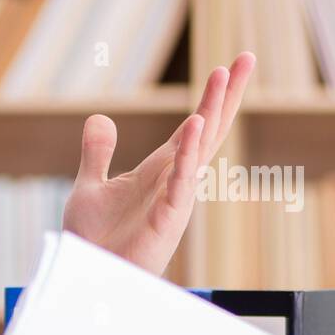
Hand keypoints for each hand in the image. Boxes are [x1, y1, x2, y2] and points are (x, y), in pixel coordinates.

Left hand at [61, 53, 255, 275]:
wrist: (87, 276)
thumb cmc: (94, 240)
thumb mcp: (89, 186)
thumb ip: (97, 153)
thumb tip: (99, 117)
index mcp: (160, 170)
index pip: (194, 127)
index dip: (213, 97)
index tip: (230, 65)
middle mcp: (174, 181)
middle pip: (208, 131)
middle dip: (226, 96)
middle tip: (246, 58)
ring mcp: (174, 200)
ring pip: (200, 151)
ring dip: (211, 113)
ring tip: (223, 77)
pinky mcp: (167, 220)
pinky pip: (181, 183)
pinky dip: (188, 156)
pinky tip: (196, 126)